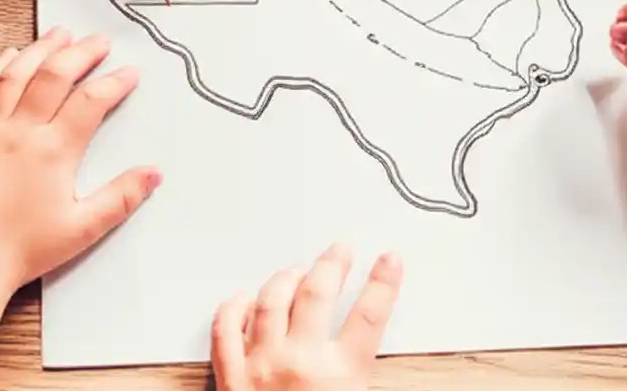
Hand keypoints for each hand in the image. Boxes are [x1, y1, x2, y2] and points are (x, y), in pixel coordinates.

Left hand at [0, 28, 160, 292]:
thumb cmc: (21, 251)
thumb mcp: (82, 229)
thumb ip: (120, 197)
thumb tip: (154, 173)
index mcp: (54, 151)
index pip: (91, 102)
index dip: (114, 83)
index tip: (129, 73)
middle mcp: (20, 132)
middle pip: (55, 76)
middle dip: (81, 53)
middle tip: (99, 41)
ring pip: (16, 75)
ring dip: (40, 49)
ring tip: (59, 33)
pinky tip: (7, 56)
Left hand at [211, 245, 403, 390]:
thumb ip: (367, 382)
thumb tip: (401, 383)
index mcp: (341, 377)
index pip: (370, 314)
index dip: (384, 282)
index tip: (390, 259)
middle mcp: (300, 363)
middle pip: (317, 293)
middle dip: (332, 263)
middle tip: (341, 249)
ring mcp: (260, 368)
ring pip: (270, 300)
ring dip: (285, 277)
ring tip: (297, 269)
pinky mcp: (229, 380)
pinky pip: (225, 330)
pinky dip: (232, 308)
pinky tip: (242, 298)